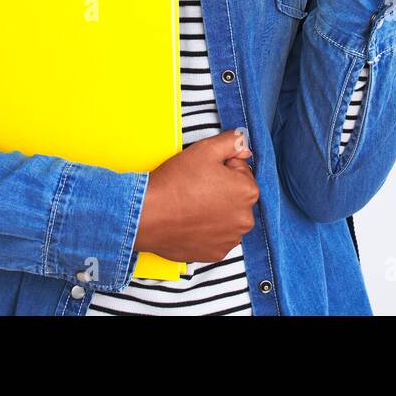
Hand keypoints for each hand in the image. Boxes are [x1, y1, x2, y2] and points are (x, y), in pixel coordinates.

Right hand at [134, 129, 258, 263]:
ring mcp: (231, 239)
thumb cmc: (175, 183)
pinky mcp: (216, 253)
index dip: (222, 168)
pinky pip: (217, 236)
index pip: (241, 172)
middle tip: (196, 188)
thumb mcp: (205, 149)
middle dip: (222, 190)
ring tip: (192, 205)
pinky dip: (208, 230)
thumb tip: (245, 145)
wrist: (148, 214)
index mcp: (247, 191)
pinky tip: (191, 221)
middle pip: (237, 197)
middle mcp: (245, 219)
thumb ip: (233, 142)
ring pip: (228, 217)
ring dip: (216, 211)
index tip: (204, 173)